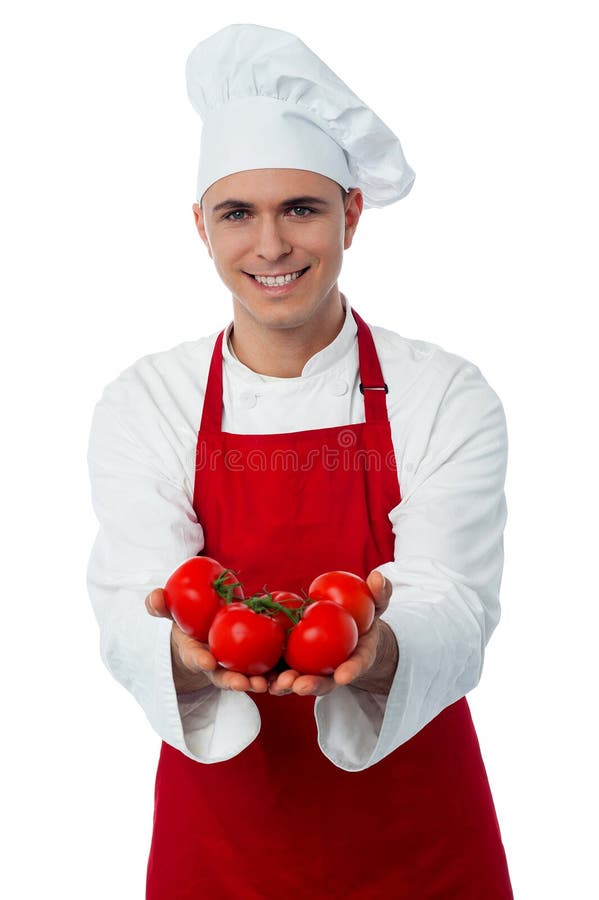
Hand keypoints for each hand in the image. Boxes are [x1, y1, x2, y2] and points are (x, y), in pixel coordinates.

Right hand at [145, 588, 269, 693]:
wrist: (207, 634)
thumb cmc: (190, 624)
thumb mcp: (174, 615)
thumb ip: (162, 606)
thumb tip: (153, 597)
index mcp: (197, 653)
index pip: (196, 657)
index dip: (199, 659)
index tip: (206, 660)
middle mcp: (217, 666)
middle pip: (223, 676)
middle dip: (232, 681)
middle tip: (241, 683)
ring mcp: (236, 669)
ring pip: (246, 679)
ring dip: (256, 683)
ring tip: (265, 685)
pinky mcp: (255, 667)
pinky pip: (267, 673)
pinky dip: (276, 677)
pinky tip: (287, 678)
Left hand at [268, 570, 393, 696]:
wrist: (346, 629)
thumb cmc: (363, 618)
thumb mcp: (375, 603)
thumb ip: (379, 593)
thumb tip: (378, 577)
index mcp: (356, 658)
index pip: (355, 666)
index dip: (350, 671)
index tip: (343, 675)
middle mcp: (332, 671)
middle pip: (323, 682)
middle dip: (311, 686)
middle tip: (300, 684)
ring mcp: (311, 671)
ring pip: (297, 682)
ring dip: (285, 686)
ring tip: (274, 684)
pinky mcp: (291, 666)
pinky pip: (278, 672)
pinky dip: (267, 676)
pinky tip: (253, 676)